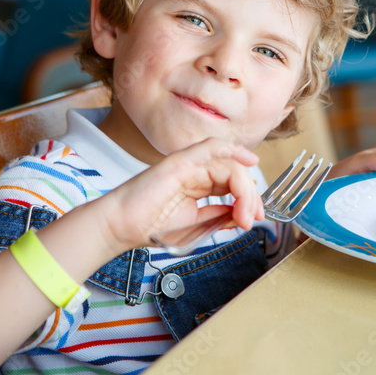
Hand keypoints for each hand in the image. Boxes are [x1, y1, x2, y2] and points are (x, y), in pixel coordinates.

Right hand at [100, 138, 264, 252]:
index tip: (254, 219)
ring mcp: (187, 164)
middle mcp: (195, 171)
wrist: (121, 227)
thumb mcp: (196, 226)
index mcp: (199, 185)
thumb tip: (244, 213)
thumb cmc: (152, 227)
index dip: (248, 199)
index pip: (233, 184)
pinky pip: (211, 147)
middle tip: (252, 219)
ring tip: (247, 211)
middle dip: (250, 196)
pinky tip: (247, 160)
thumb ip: (219, 216)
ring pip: (228, 164)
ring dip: (244, 187)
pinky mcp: (180, 162)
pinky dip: (232, 149)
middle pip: (234, 173)